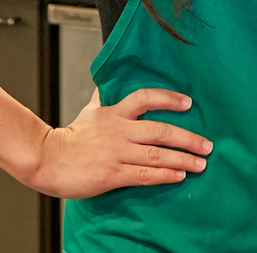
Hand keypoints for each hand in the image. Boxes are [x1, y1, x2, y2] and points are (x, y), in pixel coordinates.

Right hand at [27, 87, 211, 198]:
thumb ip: (102, 97)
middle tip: (207, 145)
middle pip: (160, 131)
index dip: (168, 98)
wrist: (49, 160)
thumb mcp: (89, 111)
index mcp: (115, 113)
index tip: (188, 103)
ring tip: (200, 164)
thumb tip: (106, 80)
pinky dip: (164, 175)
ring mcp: (116, 154)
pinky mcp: (112, 175)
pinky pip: (144, 175)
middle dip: (188, 138)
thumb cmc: (71, 137)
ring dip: (182, 159)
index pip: (145, 98)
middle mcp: (119, 131)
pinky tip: (179, 176)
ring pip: (156, 155)